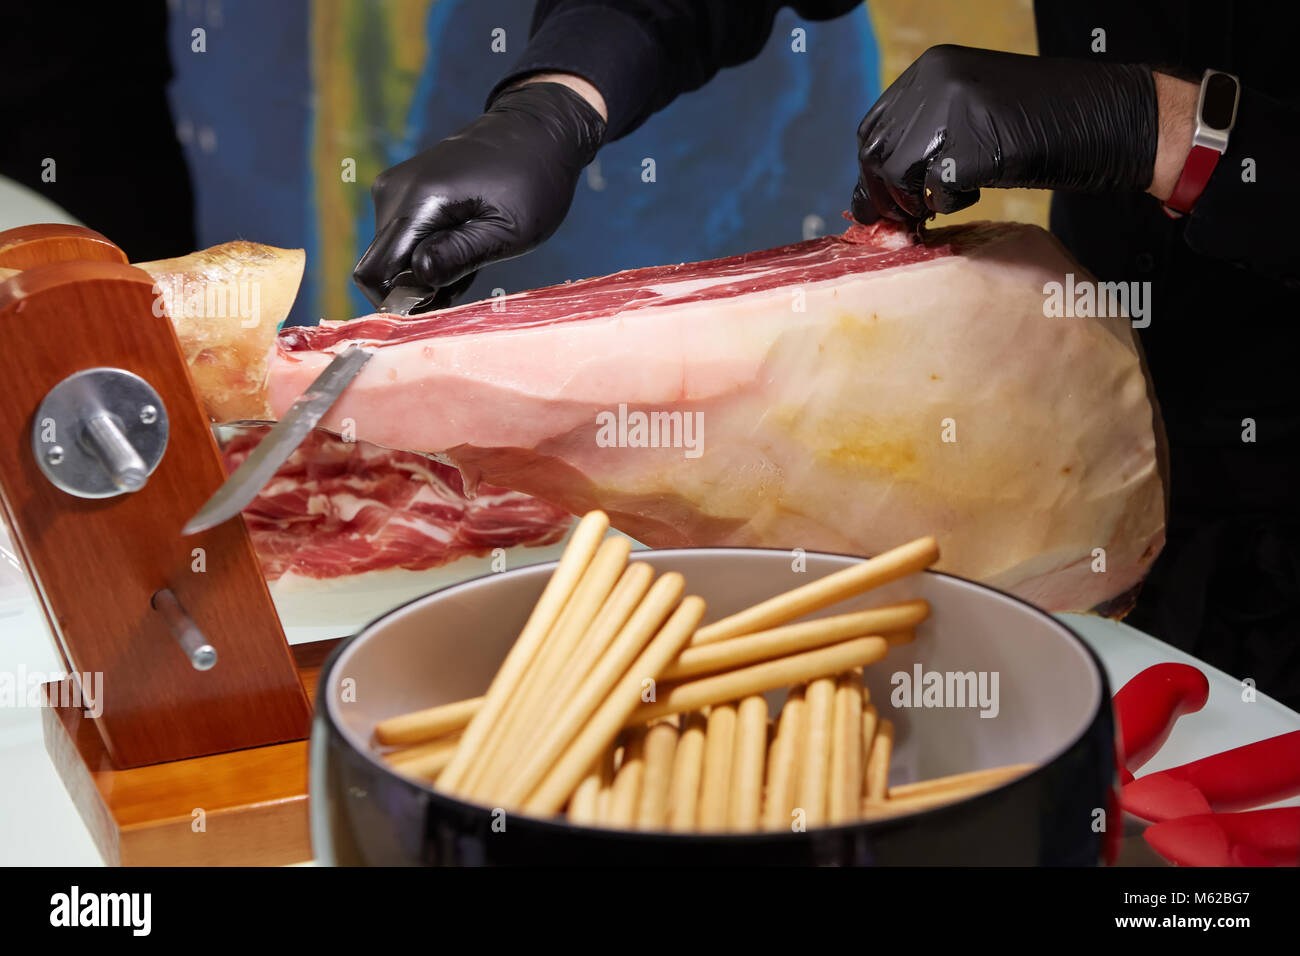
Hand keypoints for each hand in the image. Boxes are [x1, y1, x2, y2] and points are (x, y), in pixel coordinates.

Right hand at [353, 79, 606, 309]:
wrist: (534, 131)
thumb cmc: (531, 181)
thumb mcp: (508, 231)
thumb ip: (459, 256)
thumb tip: (416, 280)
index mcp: (418, 201)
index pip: (373, 273)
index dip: (400, 300)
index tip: (441, 297)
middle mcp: (393, 192)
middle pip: (382, 267)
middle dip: (418, 286)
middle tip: (469, 273)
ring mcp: (393, 188)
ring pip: (392, 255)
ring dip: (428, 269)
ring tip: (472, 251)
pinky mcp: (400, 189)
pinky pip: (401, 237)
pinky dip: (429, 250)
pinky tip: (463, 238)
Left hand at [851, 45, 1158, 223]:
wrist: (1111, 118)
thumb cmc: (1047, 123)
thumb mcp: (974, 112)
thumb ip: (927, 133)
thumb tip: (872, 189)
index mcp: (933, 68)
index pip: (872, 127)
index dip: (873, 170)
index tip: (885, 199)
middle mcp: (936, 81)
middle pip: (876, 153)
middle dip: (885, 194)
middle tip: (909, 217)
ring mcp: (952, 110)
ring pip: (898, 174)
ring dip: (916, 201)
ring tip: (951, 200)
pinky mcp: (972, 144)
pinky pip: (935, 192)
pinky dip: (951, 204)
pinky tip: (978, 193)